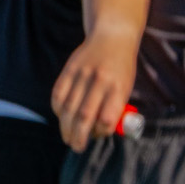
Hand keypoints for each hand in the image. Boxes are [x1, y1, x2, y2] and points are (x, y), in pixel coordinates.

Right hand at [51, 28, 140, 149]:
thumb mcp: (126, 86)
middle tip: (77, 147)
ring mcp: (82, 74)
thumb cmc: (121, 67)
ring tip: (68, 138)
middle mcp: (100, 81)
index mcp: (118, 87)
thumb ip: (115, 107)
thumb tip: (100, 131)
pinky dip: (57, 110)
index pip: (107, 117)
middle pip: (84, 116)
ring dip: (66, 127)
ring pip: (68, 108)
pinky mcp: (69, 70)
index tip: (98, 135)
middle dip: (79, 136)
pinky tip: (61, 117)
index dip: (101, 131)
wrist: (112, 36)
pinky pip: (58, 95)